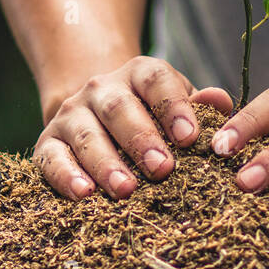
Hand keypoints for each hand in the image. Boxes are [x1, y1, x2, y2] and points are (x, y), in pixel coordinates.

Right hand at [33, 56, 232, 200]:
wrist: (99, 116)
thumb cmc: (153, 118)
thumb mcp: (178, 107)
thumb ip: (199, 107)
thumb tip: (220, 101)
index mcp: (139, 74)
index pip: (156, 81)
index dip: (173, 106)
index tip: (190, 137)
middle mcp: (102, 88)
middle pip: (120, 109)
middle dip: (141, 139)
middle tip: (162, 169)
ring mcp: (72, 114)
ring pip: (87, 135)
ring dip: (106, 163)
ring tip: (125, 189)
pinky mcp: (48, 142)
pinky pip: (52, 158)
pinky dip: (65, 176)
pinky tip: (83, 194)